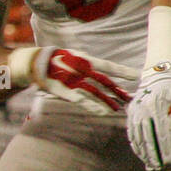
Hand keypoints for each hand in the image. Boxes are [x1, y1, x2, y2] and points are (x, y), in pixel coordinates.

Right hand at [7, 46, 136, 114]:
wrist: (33, 62)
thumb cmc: (56, 61)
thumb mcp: (73, 58)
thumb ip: (86, 63)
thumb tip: (101, 69)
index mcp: (84, 59)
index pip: (108, 66)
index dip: (122, 71)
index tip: (137, 75)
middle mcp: (81, 69)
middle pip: (105, 81)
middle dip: (118, 90)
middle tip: (132, 97)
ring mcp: (72, 80)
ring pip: (95, 92)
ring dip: (108, 101)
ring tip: (120, 109)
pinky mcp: (63, 91)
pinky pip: (81, 100)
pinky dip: (93, 107)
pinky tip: (104, 113)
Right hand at [127, 62, 170, 169]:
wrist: (158, 73)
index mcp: (156, 107)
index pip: (160, 134)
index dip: (164, 149)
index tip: (169, 161)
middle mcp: (142, 110)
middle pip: (146, 138)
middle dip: (152, 155)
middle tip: (158, 167)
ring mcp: (134, 112)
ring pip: (136, 137)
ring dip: (142, 152)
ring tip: (149, 164)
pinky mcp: (130, 113)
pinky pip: (131, 132)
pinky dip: (135, 144)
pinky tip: (140, 153)